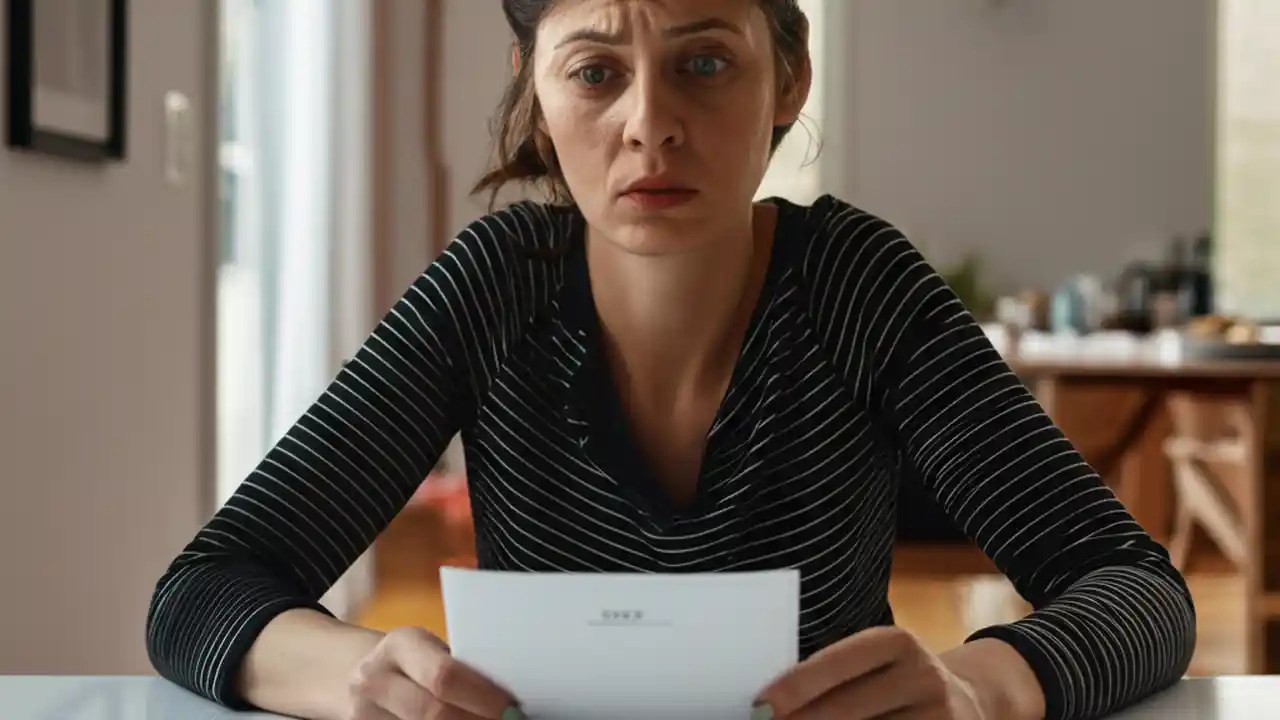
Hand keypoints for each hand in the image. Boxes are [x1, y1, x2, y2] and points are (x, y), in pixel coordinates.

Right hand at [345, 626, 521, 719]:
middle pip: (432, 713)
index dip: (483, 697)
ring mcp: (363, 712)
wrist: (360, 674)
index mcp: (400, 645)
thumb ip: (459, 667)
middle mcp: (374, 679)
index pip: (443, 675)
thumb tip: (509, 698)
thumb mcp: (430, 650)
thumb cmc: (413, 660)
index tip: (512, 710)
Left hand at [754, 627, 991, 719]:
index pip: (840, 661)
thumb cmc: (896, 681)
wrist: (969, 701)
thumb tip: (773, 704)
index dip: (798, 685)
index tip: (761, 705)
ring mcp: (940, 715)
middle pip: (850, 708)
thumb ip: (834, 676)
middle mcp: (923, 676)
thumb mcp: (876, 663)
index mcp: (897, 642)